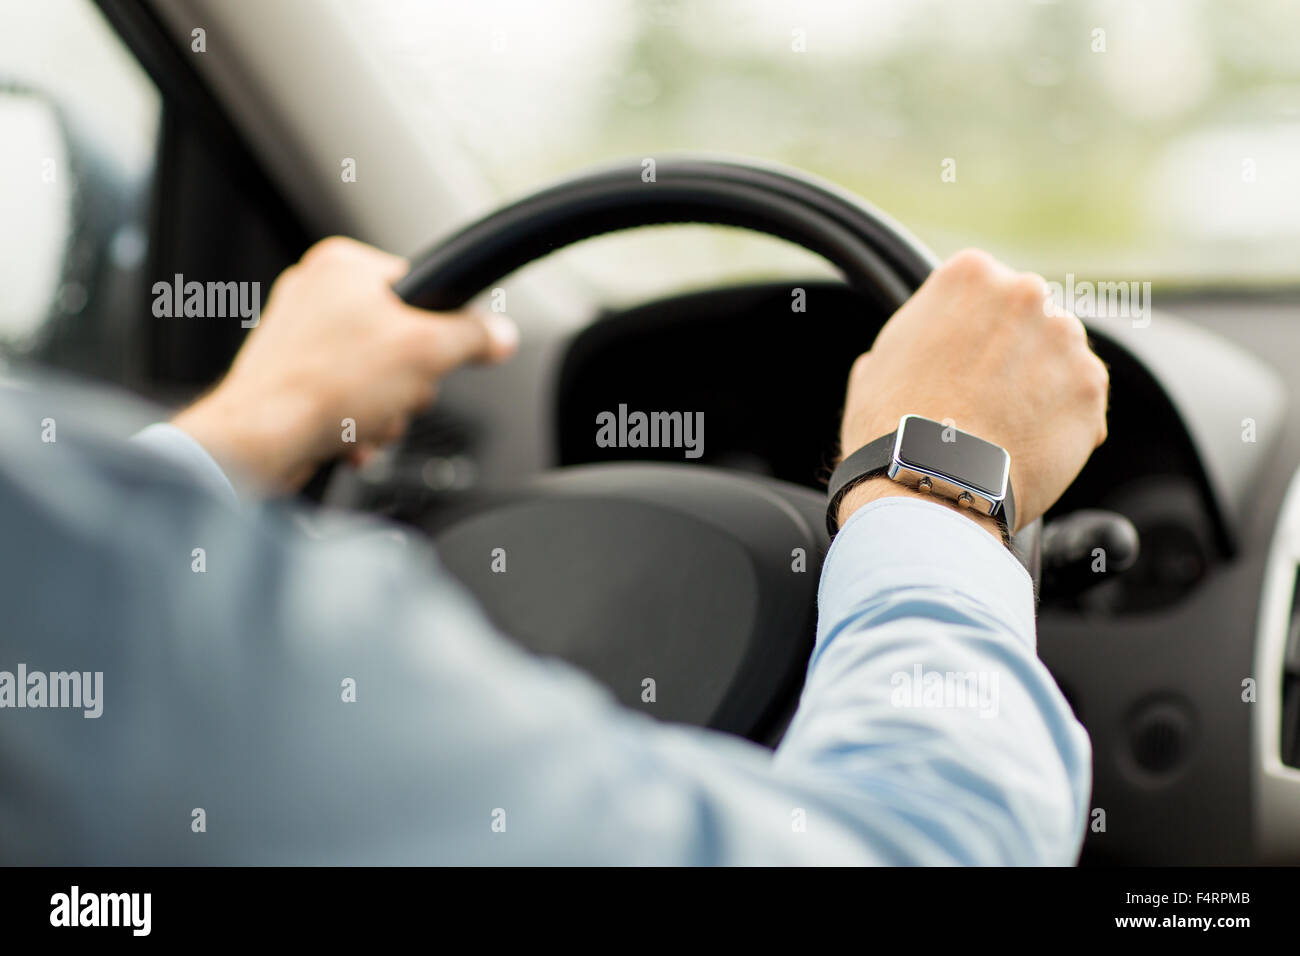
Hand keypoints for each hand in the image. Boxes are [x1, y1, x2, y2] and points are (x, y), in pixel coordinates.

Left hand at [172, 236, 517, 492]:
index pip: (423, 291)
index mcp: (343, 266)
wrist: (258, 444)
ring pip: (377, 378)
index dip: (439, 332)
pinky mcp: (288, 381)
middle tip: (394, 393)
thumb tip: (499, 335)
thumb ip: (473, 336)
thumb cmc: (322, 388)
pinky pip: (346, 400)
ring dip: (384, 412)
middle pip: (404, 341)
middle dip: (407, 384)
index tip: (438, 357)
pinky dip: (356, 425)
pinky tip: (350, 437)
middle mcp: (315, 294)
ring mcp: (298, 338)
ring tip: (365, 419)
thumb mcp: (426, 352)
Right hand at [836, 249, 1107, 535]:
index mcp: (970, 274)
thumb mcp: (878, 363)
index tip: (962, 360)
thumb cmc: (893, 425)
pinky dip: (1064, 421)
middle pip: (1029, 315)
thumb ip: (914, 338)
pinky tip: (1026, 446)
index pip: (983, 290)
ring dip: (1042, 383)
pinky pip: (1082, 399)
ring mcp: (1065, 337)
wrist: (930, 480)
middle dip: (1013, 350)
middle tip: (984, 395)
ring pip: (1060, 355)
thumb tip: (917, 352)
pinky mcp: (1091, 385)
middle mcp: (1026, 292)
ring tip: (1005, 427)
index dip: (971, 330)